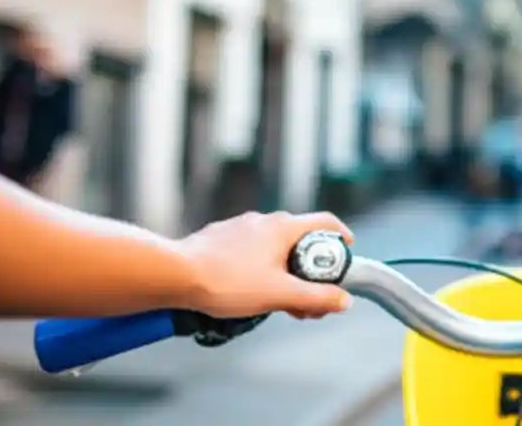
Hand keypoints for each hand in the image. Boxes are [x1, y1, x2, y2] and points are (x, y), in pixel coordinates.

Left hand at [177, 211, 354, 319]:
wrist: (175, 275)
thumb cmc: (225, 281)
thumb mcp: (279, 294)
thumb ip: (316, 298)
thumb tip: (343, 300)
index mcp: (283, 227)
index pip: (326, 222)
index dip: (342, 237)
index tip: (347, 254)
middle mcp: (263, 220)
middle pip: (301, 239)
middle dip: (310, 269)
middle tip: (309, 297)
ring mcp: (240, 228)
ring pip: (274, 246)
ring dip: (284, 271)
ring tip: (276, 301)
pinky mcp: (221, 239)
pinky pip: (251, 251)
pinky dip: (259, 268)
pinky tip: (248, 291)